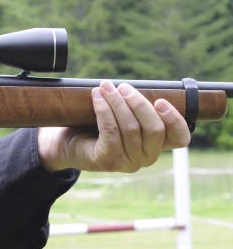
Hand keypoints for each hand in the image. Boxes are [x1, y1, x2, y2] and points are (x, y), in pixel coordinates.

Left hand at [38, 81, 190, 172]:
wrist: (67, 144)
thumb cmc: (96, 126)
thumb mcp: (122, 115)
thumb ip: (135, 106)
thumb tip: (134, 86)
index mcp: (157, 145)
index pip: (180, 138)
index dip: (175, 120)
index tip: (161, 101)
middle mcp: (147, 157)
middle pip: (154, 129)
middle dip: (139, 103)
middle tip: (123, 86)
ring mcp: (128, 162)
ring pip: (131, 128)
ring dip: (117, 103)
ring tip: (106, 87)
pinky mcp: (108, 160)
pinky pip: (110, 131)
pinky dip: (104, 110)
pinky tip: (97, 96)